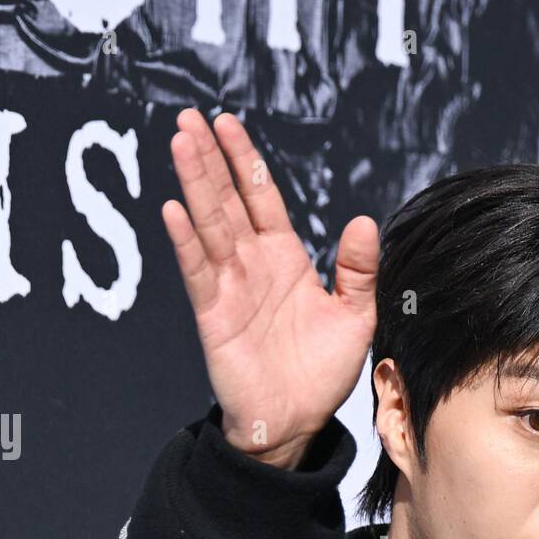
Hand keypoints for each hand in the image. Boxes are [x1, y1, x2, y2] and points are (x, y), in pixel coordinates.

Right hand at [161, 109, 378, 460]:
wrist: (296, 421)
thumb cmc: (321, 372)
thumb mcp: (354, 317)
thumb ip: (358, 272)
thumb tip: (364, 222)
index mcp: (285, 258)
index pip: (261, 197)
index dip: (245, 160)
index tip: (227, 123)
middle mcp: (253, 265)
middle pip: (228, 201)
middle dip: (209, 159)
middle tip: (189, 117)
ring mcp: (230, 287)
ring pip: (210, 225)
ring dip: (195, 184)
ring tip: (179, 143)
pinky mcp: (214, 315)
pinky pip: (199, 272)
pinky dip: (187, 242)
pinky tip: (175, 210)